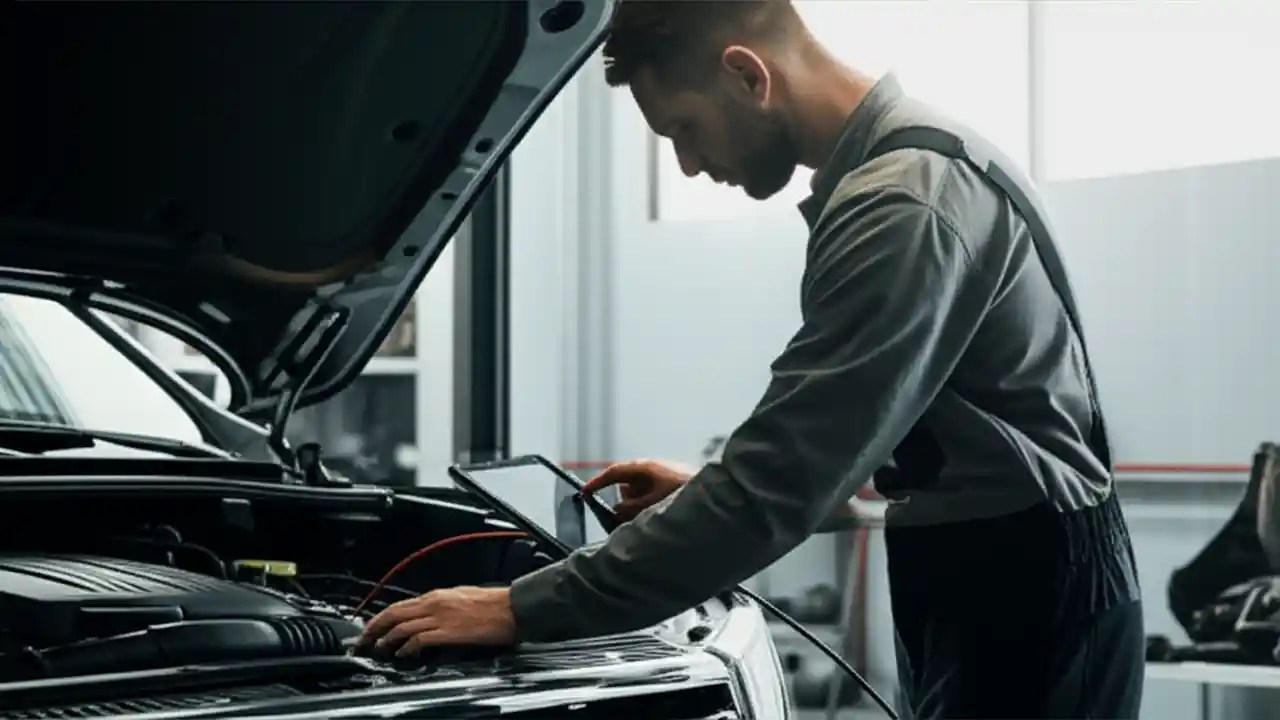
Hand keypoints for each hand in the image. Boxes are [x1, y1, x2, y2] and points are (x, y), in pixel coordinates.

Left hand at [353, 586, 515, 658]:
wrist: (511, 608)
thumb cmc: (491, 603)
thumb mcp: (460, 597)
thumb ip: (440, 605)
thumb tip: (425, 616)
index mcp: (436, 595)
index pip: (399, 605)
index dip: (380, 617)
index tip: (370, 626)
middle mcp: (433, 604)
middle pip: (393, 614)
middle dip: (373, 628)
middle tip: (362, 640)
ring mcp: (439, 618)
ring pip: (401, 627)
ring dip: (386, 640)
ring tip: (379, 650)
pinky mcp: (447, 633)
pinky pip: (418, 640)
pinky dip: (406, 648)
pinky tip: (402, 654)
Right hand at [581, 459, 693, 520]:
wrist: (718, 494)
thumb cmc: (686, 493)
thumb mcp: (653, 503)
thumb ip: (630, 508)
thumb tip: (617, 511)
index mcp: (645, 468)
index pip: (614, 472)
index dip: (597, 483)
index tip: (584, 493)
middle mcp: (653, 470)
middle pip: (626, 487)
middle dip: (626, 504)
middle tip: (630, 520)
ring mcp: (663, 478)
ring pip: (640, 495)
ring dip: (640, 509)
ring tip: (654, 520)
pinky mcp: (673, 488)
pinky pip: (652, 499)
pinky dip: (652, 509)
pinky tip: (665, 518)